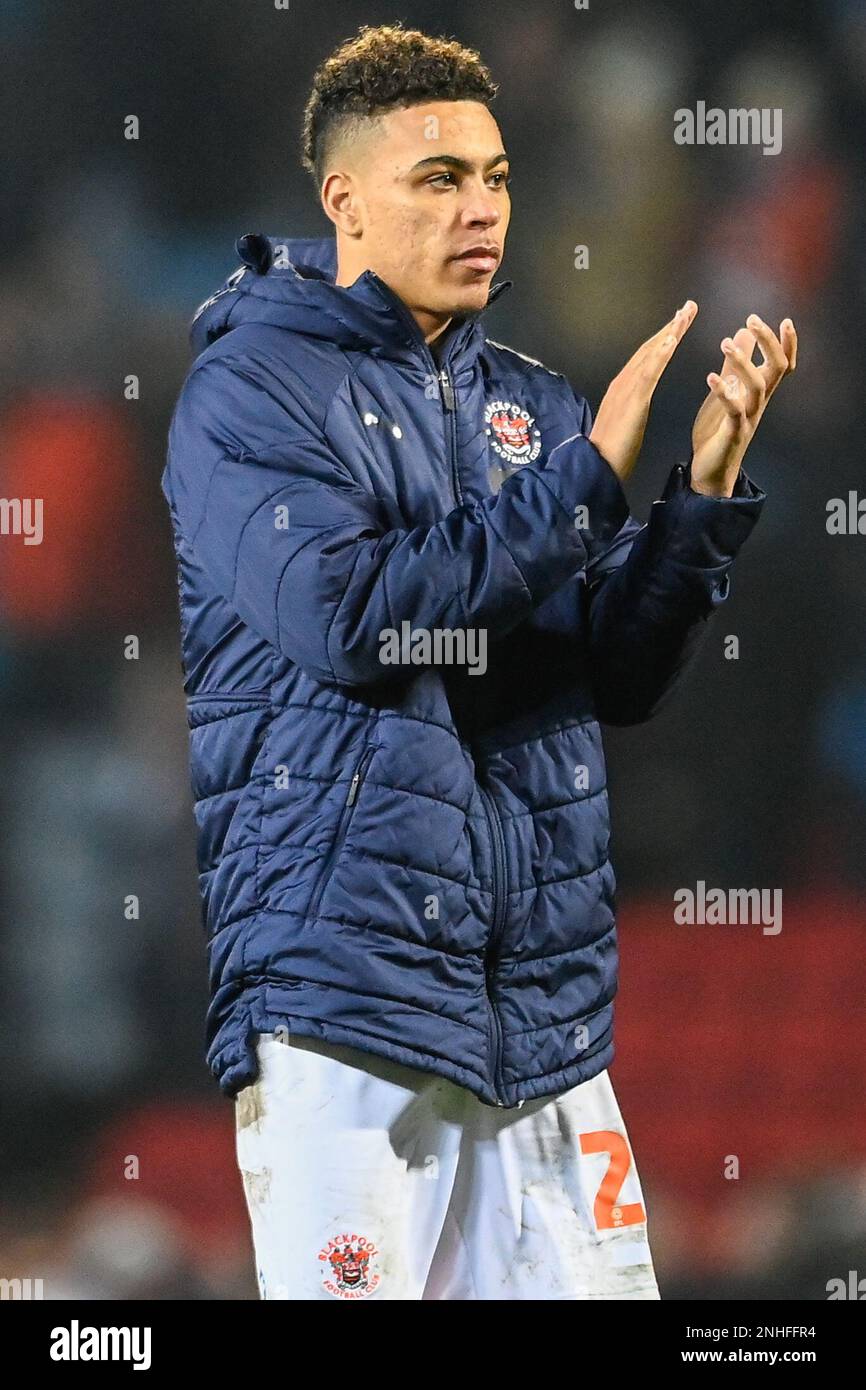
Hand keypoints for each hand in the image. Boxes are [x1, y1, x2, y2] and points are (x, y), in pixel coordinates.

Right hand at [589, 301, 697, 483]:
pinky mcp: (632, 400)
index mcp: (623, 388)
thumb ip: (630, 406)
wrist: (596, 468)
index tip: (680, 322)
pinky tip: (672, 340)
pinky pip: (649, 373)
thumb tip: (636, 400)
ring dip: (669, 332)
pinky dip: (660, 354)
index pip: (647, 356)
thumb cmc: (611, 452)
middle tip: (689, 307)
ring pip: (651, 354)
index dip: (664, 337)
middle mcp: (623, 382)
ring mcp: (626, 389)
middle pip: (650, 348)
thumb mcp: (625, 422)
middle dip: (671, 326)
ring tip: (685, 315)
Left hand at [690, 316, 797, 496]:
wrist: (711, 471)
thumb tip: (743, 333)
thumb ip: (735, 364)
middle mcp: (758, 403)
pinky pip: (734, 410)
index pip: (782, 364)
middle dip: (768, 342)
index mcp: (758, 393)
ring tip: (725, 342)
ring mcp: (748, 417)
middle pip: (776, 368)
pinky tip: (711, 376)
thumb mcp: (727, 391)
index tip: (784, 320)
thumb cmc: (718, 430)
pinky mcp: (733, 431)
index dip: (787, 344)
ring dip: (742, 361)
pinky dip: (724, 391)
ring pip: (757, 385)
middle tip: (753, 319)